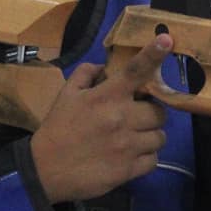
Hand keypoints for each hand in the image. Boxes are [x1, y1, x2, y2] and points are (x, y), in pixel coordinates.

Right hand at [29, 34, 173, 203]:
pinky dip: (146, 158)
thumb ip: (86, 75)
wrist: (44, 170)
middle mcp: (122, 118)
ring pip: (160, 137)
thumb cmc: (57, 129)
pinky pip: (154, 160)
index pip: (135, 71)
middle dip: (150, 113)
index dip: (153, 54)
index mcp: (106, 97)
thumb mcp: (66, 95)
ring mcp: (128, 145)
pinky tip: (130, 156)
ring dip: (149, 136)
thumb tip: (106, 67)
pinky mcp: (129, 169)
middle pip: (159, 111)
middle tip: (136, 118)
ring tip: (133, 139)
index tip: (166, 40)